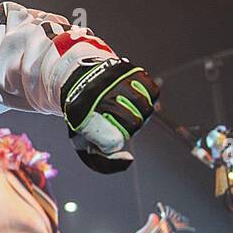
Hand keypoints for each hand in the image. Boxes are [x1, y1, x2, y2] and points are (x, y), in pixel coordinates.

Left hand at [61, 57, 158, 172]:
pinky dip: (149, 97)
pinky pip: (152, 90)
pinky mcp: (129, 70)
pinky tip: (136, 99)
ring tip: (129, 111)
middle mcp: (98, 94)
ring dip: (140, 114)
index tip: (107, 139)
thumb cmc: (86, 117)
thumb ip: (104, 162)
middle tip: (120, 124)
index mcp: (81, 114)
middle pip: (133, 124)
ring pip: (145, 107)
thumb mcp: (84, 144)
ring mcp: (115, 79)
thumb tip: (129, 160)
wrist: (79, 79)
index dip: (112, 145)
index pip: (111, 140)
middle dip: (129, 129)